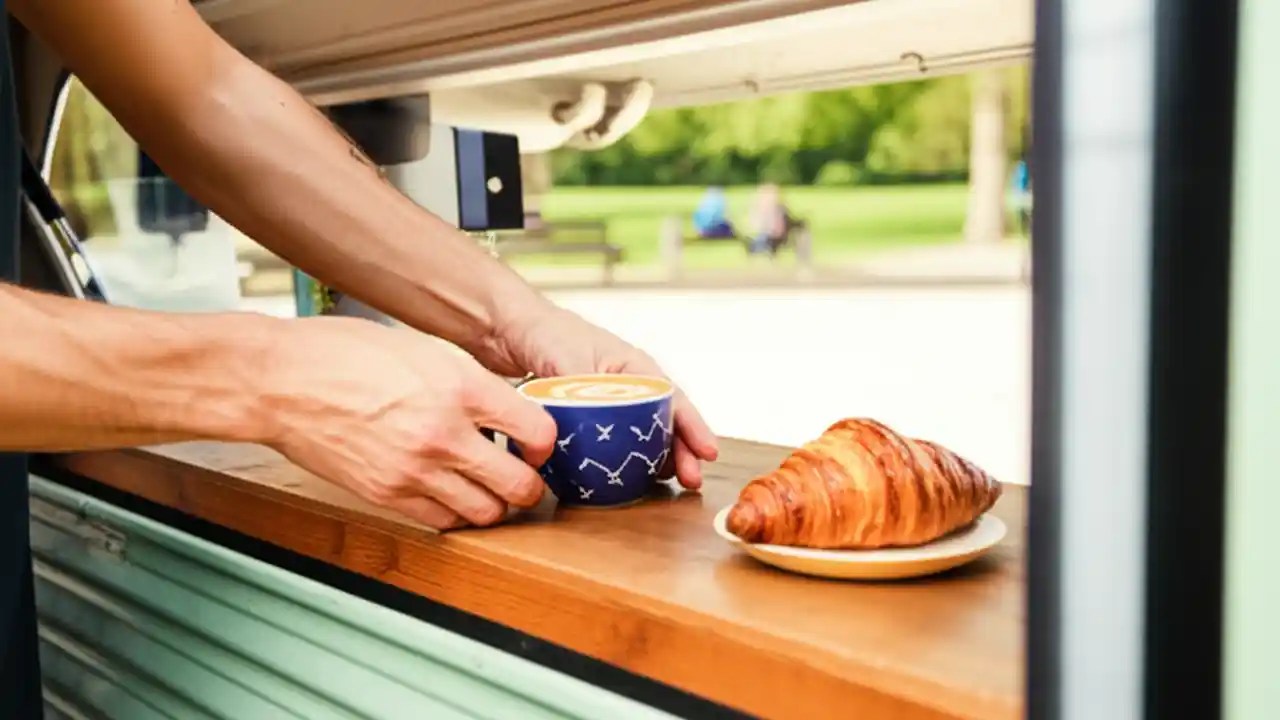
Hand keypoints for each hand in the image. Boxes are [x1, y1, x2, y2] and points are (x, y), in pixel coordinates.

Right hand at [257, 316, 555, 528]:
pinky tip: (449, 491)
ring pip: (486, 514)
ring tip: (485, 486)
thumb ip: (470, 382)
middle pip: (520, 486)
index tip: (535, 442)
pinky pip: (443, 521)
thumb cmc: (342, 354)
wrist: (280, 381)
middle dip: (528, 483)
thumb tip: (506, 408)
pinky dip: (455, 513)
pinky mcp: (387, 495)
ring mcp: (415, 471)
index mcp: (460, 388)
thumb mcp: (424, 349)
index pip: (538, 432)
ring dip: (494, 504)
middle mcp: (444, 434)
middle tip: (521, 473)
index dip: (544, 442)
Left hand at [483, 305, 719, 488]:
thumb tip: (587, 426)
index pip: (672, 398)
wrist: (505, 326)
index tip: (708, 452)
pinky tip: (624, 477)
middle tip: (691, 481)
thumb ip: (582, 390)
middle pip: (663, 421)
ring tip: (666, 483)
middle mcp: (625, 385)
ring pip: (640, 434)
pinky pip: (609, 442)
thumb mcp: (569, 359)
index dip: (693, 427)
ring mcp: (605, 402)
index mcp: (632, 366)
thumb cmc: (543, 330)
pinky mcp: (583, 417)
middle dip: (682, 451)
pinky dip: (621, 459)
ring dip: (655, 458)